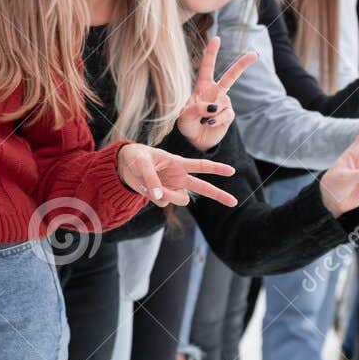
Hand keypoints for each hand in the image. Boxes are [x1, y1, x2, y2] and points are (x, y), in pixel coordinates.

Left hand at [116, 144, 238, 208]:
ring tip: (151, 186)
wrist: (124, 165)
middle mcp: (179, 177)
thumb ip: (152, 179)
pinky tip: (146, 187)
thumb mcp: (142, 163)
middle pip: (203, 187)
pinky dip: (154, 196)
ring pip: (181, 199)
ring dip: (169, 195)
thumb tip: (160, 198)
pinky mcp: (162, 196)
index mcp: (178, 163)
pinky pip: (163, 202)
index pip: (201, 165)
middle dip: (218, 194)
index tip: (232, 171)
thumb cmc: (136, 157)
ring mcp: (171, 187)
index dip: (217, 168)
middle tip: (235, 202)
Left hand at [176, 36, 257, 151]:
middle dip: (242, 64)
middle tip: (255, 54)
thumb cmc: (187, 124)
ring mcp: (223, 103)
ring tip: (202, 120)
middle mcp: (215, 92)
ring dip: (210, 113)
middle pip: (231, 76)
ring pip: (222, 103)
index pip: (207, 67)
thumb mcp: (184, 115)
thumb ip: (195, 108)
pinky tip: (209, 123)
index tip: (217, 38)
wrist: (195, 140)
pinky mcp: (229, 115)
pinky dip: (216, 120)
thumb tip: (213, 107)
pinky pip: (225, 115)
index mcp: (202, 86)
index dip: (212, 52)